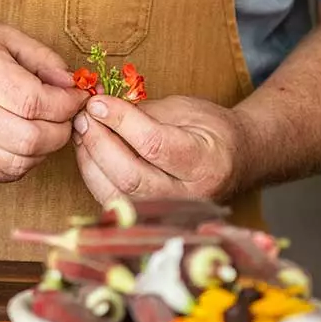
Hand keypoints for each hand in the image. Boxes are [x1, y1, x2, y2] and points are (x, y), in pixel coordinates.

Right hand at [0, 21, 82, 181]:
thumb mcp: (2, 35)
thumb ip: (43, 58)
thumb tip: (74, 84)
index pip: (35, 102)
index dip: (67, 104)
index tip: (77, 96)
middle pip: (31, 138)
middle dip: (62, 129)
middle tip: (66, 115)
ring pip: (20, 162)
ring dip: (46, 149)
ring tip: (47, 127)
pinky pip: (3, 173)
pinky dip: (24, 161)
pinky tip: (25, 140)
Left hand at [71, 94, 252, 204]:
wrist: (237, 161)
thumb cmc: (214, 131)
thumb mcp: (188, 109)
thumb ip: (147, 112)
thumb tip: (104, 108)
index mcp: (204, 162)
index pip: (154, 144)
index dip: (121, 122)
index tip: (99, 103)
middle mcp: (187, 195)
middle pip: (130, 176)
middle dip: (99, 143)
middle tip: (85, 117)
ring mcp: (168, 212)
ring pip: (116, 194)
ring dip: (90, 161)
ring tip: (83, 132)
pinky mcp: (150, 218)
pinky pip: (112, 202)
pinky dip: (95, 177)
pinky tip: (89, 153)